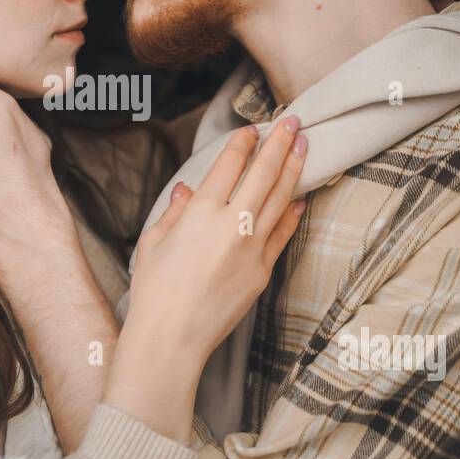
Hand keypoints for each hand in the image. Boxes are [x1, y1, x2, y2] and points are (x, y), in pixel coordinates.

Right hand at [124, 117, 308, 368]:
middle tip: (292, 121)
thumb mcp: (154, 242)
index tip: (252, 129)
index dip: (243, 142)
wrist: (172, 337)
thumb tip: (187, 190)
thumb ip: (175, 212)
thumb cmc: (154, 290)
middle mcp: (232, 223)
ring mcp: (252, 247)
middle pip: (263, 172)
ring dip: (294, 168)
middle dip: (280, 142)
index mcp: (200, 212)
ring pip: (280, 197)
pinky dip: (293, 211)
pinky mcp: (263, 271)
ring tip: (304, 145)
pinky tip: (302, 196)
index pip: (230, 164)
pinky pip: (283, 232)